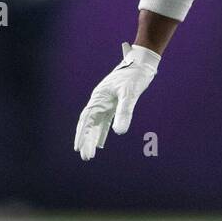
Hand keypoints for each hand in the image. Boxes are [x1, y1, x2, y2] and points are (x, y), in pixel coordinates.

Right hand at [74, 43, 159, 160]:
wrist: (141, 63)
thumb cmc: (134, 76)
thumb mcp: (130, 94)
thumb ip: (124, 112)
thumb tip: (119, 132)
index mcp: (99, 98)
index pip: (86, 120)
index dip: (82, 135)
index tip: (79, 148)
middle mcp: (99, 101)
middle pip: (89, 124)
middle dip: (86, 140)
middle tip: (85, 157)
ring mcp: (106, 102)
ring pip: (96, 124)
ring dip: (92, 138)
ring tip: (90, 154)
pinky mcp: (114, 104)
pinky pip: (105, 121)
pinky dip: (102, 132)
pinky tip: (101, 143)